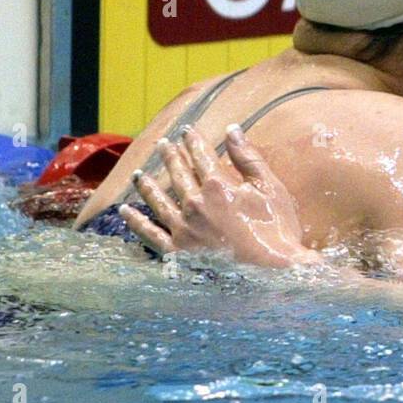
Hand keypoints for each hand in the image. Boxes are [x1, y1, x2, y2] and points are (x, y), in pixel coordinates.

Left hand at [120, 125, 322, 267]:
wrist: (274, 272)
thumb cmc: (277, 228)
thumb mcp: (269, 187)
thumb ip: (248, 157)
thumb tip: (232, 130)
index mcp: (216, 186)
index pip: (201, 155)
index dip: (193, 141)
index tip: (187, 131)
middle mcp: (194, 204)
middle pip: (177, 174)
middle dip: (170, 157)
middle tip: (162, 144)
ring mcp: (183, 229)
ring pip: (158, 201)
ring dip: (147, 185)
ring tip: (138, 174)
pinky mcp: (178, 252)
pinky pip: (150, 234)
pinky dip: (136, 222)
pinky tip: (125, 211)